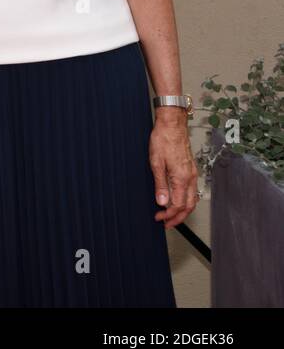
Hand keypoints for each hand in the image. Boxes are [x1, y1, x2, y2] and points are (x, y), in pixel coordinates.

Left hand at [150, 114, 198, 228]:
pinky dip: (185, 199)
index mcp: (181, 178)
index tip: (159, 218)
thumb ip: (160, 184)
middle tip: (165, 223)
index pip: (178, 205)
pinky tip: (176, 200)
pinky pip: (191, 190)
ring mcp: (192, 173)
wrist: (172, 125)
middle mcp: (190, 178)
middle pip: (188, 206)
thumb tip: (161, 202)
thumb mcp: (156, 163)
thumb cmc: (163, 140)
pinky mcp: (190, 169)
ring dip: (182, 210)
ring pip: (192, 199)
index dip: (169, 215)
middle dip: (178, 217)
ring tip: (170, 215)